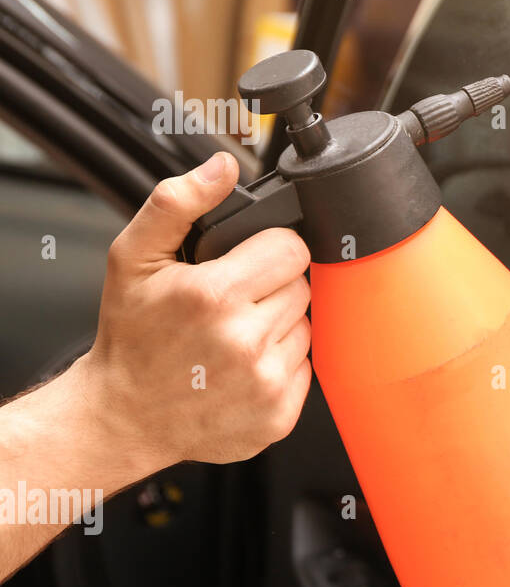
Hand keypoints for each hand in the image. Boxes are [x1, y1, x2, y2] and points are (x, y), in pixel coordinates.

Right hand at [77, 151, 311, 474]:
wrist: (123, 419)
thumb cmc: (130, 339)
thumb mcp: (133, 260)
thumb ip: (177, 203)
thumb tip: (222, 167)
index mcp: (213, 296)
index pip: (290, 248)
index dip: (268, 249)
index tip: (244, 263)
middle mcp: (244, 341)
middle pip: (302, 285)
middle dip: (272, 286)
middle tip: (233, 301)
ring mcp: (266, 382)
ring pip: (308, 326)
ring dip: (280, 324)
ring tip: (235, 334)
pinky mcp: (280, 414)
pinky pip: (308, 367)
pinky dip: (283, 362)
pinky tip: (244, 366)